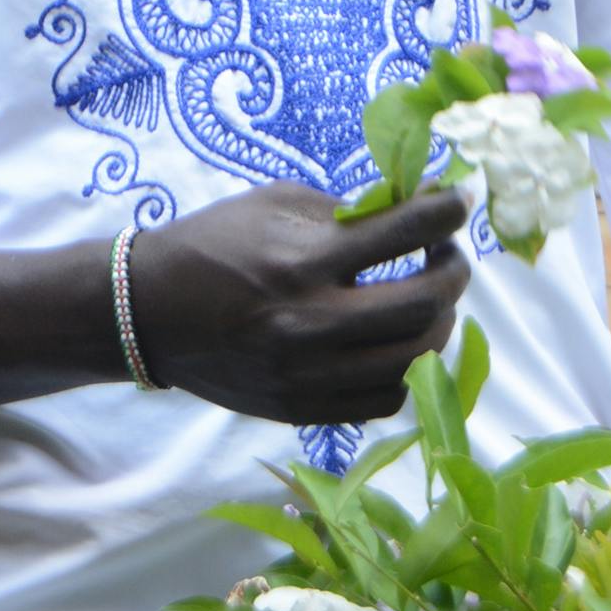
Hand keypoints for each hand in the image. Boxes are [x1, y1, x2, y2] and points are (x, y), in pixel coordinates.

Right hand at [128, 181, 472, 427]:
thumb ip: (347, 211)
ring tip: (426, 301)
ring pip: (415, 360)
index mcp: (304, 261)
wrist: (150, 312)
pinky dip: (405, 370)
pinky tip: (395, 343)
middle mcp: (311, 322)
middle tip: (446, 257)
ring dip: (437, 324)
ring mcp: (308, 375)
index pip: (404, 232)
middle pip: (424, 305)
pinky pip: (385, 400)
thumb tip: (414, 211)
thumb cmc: (215, 244)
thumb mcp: (275, 205)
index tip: (460, 200)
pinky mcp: (303, 409)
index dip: (447, 210)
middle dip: (452, 273)